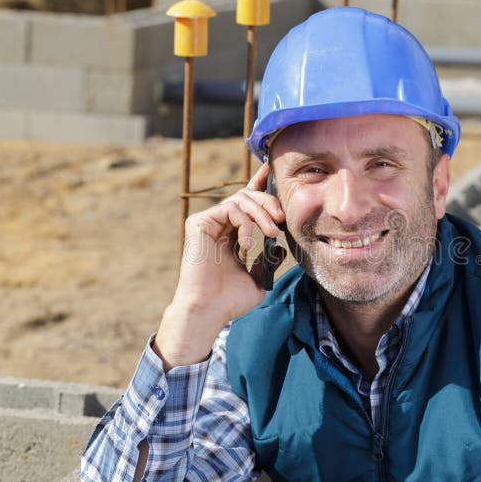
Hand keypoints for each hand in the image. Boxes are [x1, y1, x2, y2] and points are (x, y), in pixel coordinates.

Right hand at [154, 163, 285, 369]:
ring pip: (240, 199)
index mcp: (232, 234)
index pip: (247, 203)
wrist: (210, 310)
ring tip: (272, 233)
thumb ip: (269, 261)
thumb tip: (281, 248)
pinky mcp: (198, 223)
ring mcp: (208, 223)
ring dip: (261, 214)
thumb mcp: (260, 279)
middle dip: (269, 202)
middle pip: (247, 196)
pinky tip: (247, 243)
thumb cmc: (230, 301)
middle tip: (282, 219)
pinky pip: (229, 209)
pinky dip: (244, 223)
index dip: (259, 184)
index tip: (271, 171)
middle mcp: (219, 225)